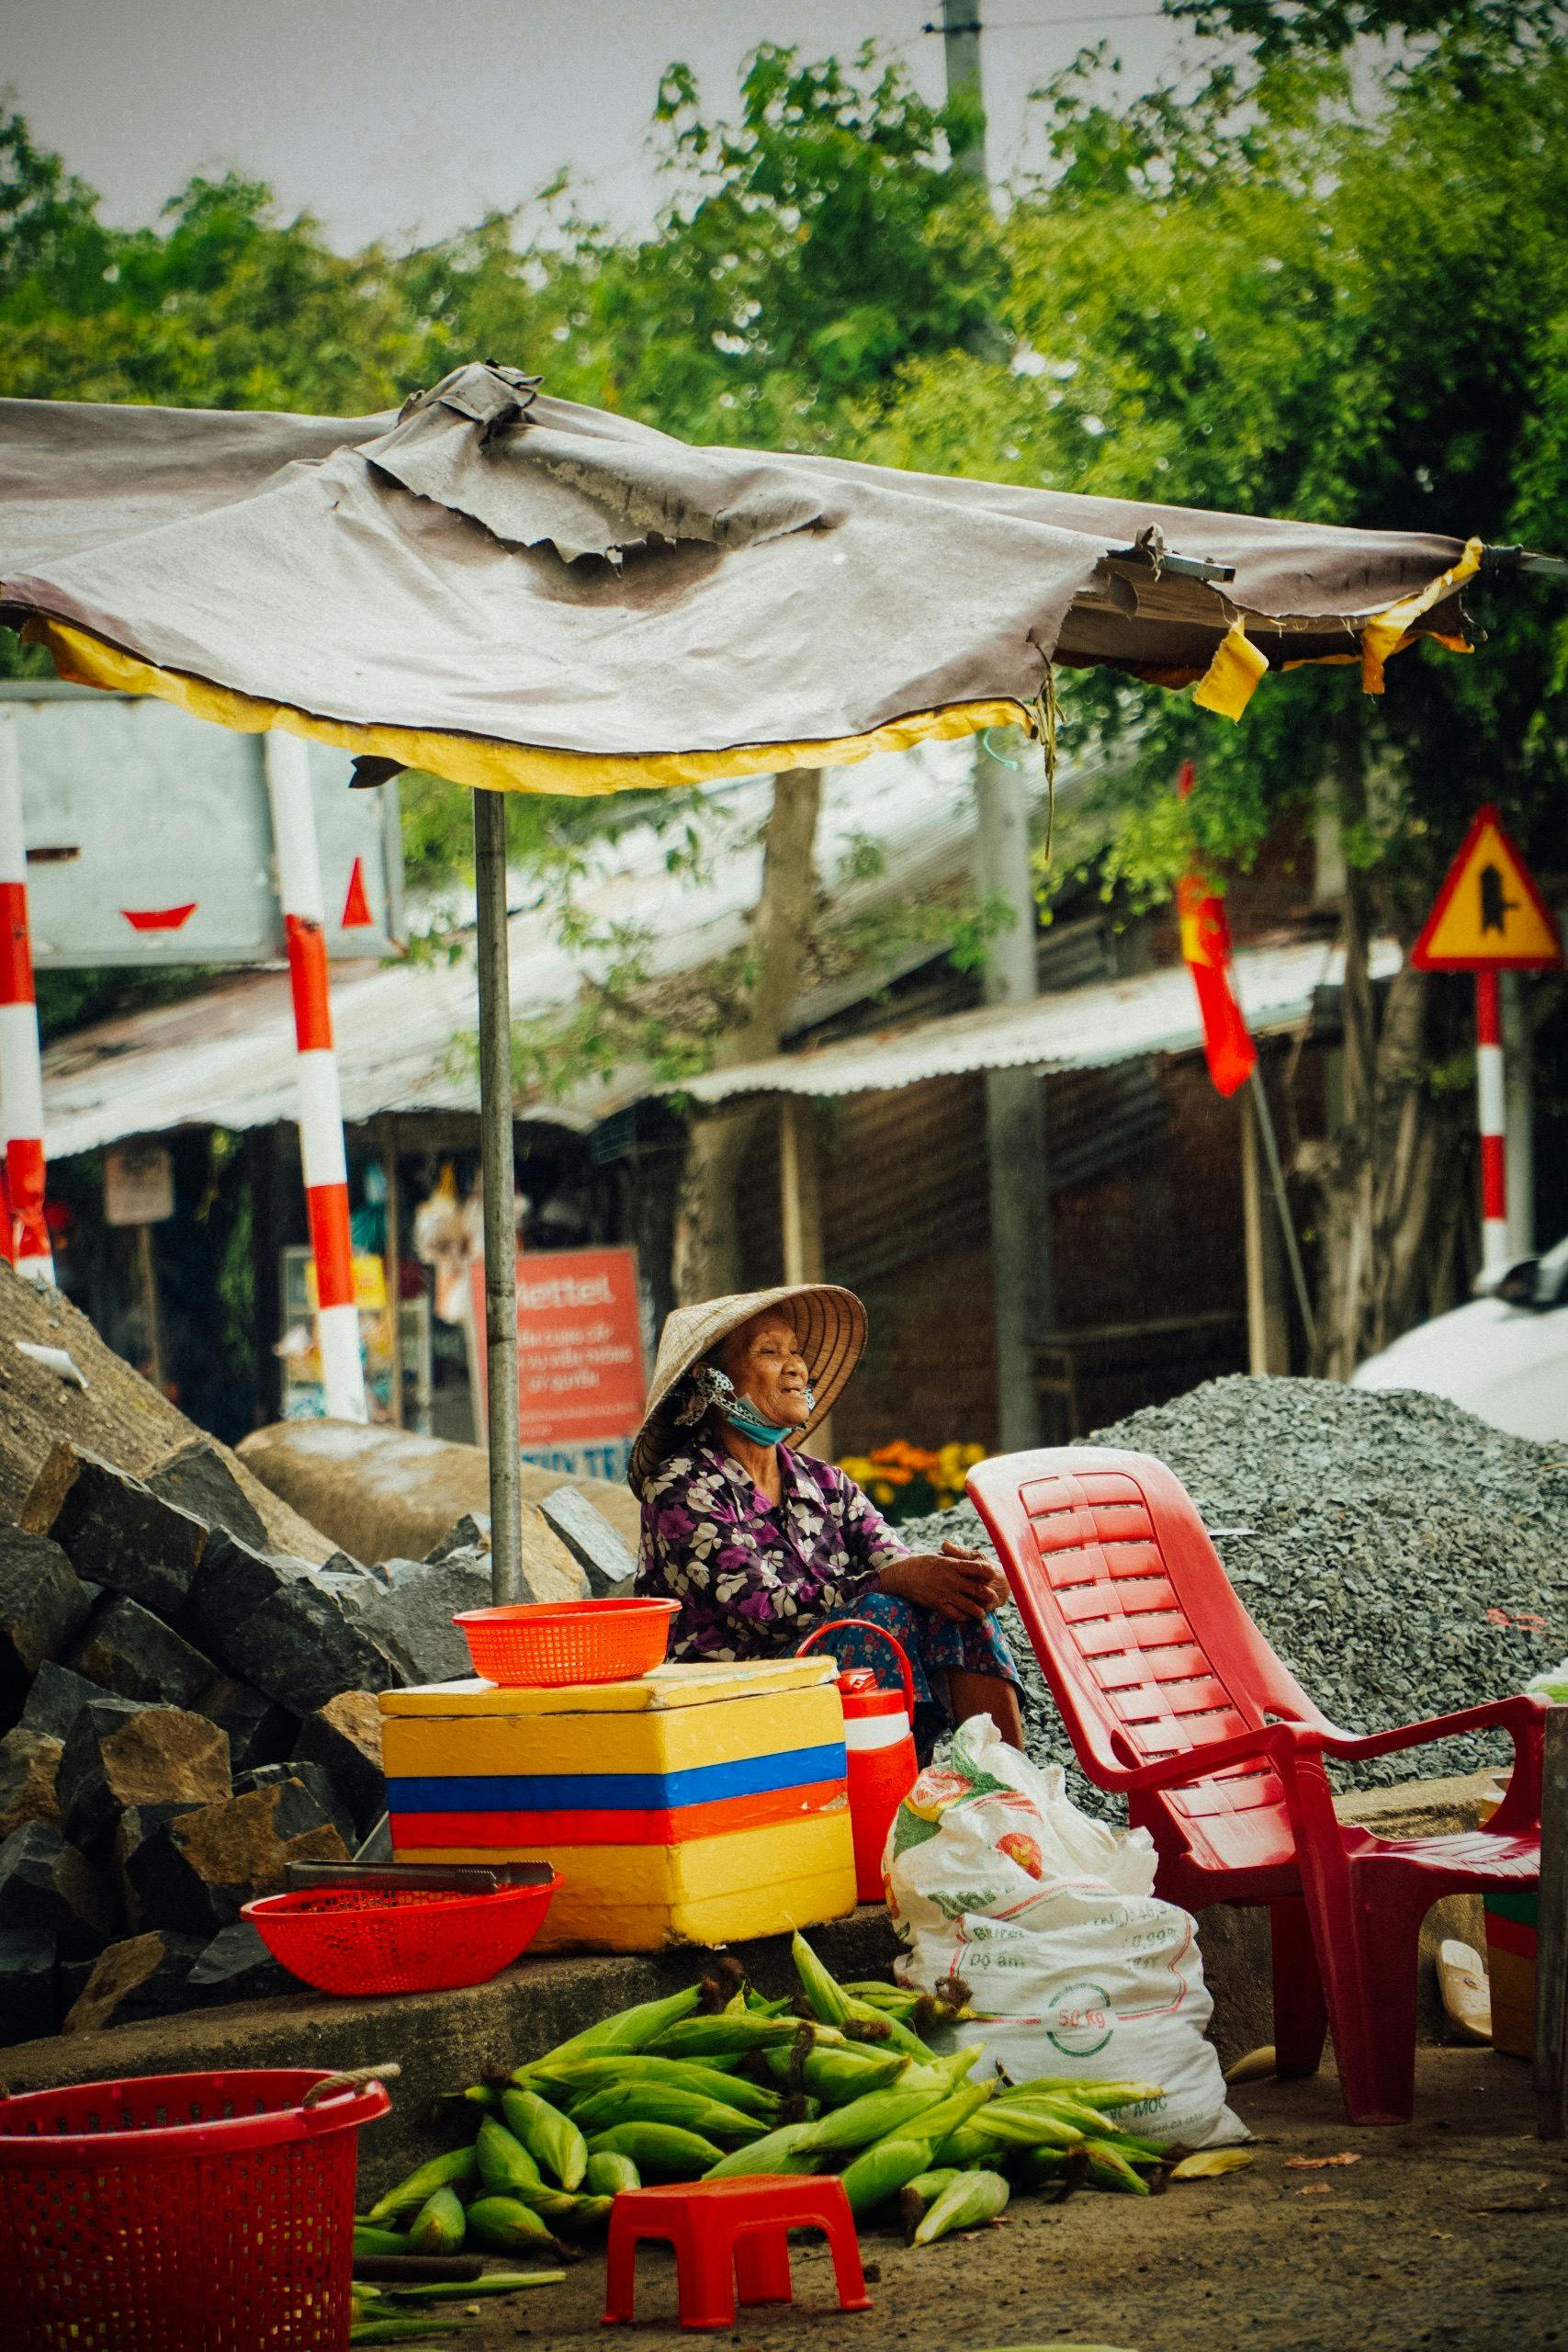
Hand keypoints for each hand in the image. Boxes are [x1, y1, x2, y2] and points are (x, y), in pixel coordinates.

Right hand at [880, 1542, 1008, 1622]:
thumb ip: (955, 1557)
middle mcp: (951, 1579)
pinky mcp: (938, 1604)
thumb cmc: (921, 1563)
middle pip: (976, 1589)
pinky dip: (962, 1617)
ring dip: (978, 1610)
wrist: (903, 1575)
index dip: (988, 1573)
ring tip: (982, 1613)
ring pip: (968, 1605)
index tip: (993, 1576)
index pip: (977, 1568)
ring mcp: (945, 1593)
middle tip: (994, 1598)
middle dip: (987, 1595)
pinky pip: (954, 1614)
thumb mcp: (939, 1556)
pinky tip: (966, 1617)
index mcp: (952, 1564)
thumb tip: (968, 1556)